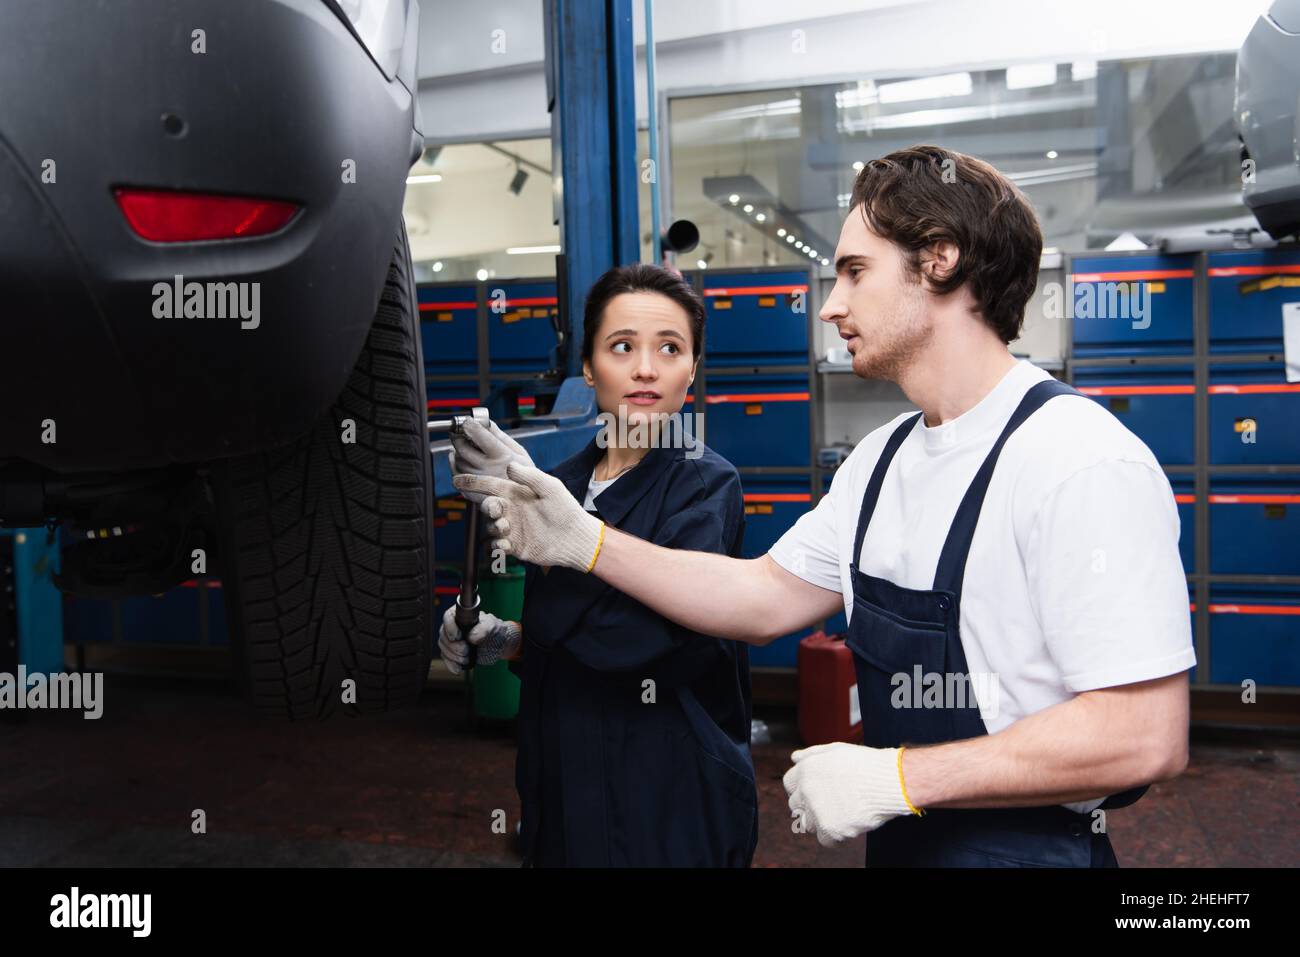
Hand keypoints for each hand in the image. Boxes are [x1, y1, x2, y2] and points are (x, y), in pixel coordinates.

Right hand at [437, 605, 521, 674]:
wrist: (499, 645)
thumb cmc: (495, 631)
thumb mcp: (493, 626)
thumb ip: (483, 628)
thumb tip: (471, 636)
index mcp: (462, 615)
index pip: (448, 616)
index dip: (450, 627)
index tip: (458, 636)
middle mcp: (454, 627)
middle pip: (444, 635)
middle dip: (454, 646)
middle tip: (466, 650)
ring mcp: (453, 640)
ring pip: (444, 648)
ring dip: (454, 656)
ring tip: (467, 658)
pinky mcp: (453, 653)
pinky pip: (446, 659)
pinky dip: (451, 665)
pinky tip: (459, 669)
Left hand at [449, 419, 533, 503]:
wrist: (524, 502)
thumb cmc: (524, 477)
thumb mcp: (520, 453)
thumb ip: (501, 437)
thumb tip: (486, 422)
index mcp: (501, 456)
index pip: (479, 436)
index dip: (469, 425)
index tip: (466, 421)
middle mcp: (488, 468)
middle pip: (462, 447)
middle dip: (459, 436)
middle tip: (461, 432)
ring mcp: (477, 481)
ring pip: (457, 459)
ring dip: (458, 450)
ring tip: (468, 448)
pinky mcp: (470, 491)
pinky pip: (454, 473)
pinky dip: (455, 463)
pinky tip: (462, 459)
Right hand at [453, 462, 603, 572]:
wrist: (575, 538)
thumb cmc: (566, 509)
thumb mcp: (550, 486)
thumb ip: (529, 475)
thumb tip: (509, 465)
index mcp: (517, 493)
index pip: (490, 486)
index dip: (473, 483)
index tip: (456, 480)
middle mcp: (512, 510)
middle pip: (487, 506)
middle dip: (486, 507)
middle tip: (495, 509)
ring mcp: (512, 529)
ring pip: (490, 527)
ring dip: (494, 526)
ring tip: (506, 527)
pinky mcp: (514, 546)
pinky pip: (496, 546)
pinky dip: (496, 545)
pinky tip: (506, 544)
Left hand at [783, 743, 919, 846]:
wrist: (890, 781)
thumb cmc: (867, 764)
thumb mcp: (837, 750)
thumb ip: (812, 754)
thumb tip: (794, 758)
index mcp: (806, 769)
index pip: (789, 784)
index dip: (802, 788)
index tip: (816, 791)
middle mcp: (806, 790)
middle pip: (795, 805)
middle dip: (809, 805)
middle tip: (831, 803)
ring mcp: (817, 811)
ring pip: (808, 824)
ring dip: (821, 821)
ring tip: (843, 812)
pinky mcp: (830, 829)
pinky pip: (824, 840)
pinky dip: (836, 836)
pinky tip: (849, 823)